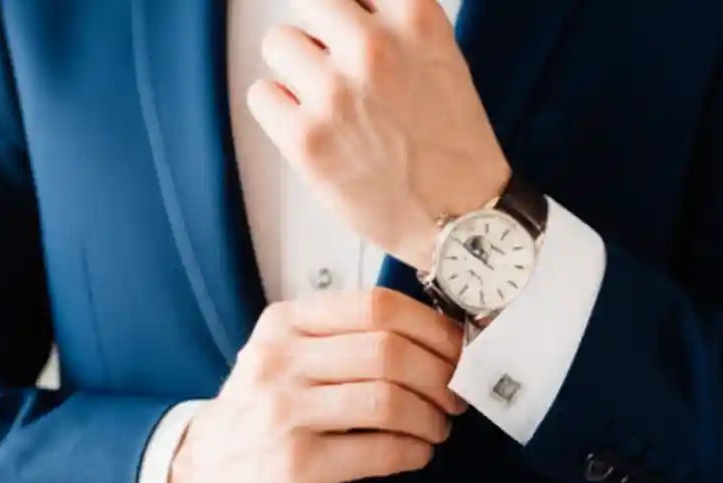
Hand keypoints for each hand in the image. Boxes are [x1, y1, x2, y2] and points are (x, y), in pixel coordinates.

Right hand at [168, 288, 465, 482]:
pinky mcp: (297, 464)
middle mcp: (281, 361)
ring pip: (389, 400)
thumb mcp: (284, 354)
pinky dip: (413, 452)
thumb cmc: (261, 410)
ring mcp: (285, 413)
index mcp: (286, 324)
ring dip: (430, 417)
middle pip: (389, 351)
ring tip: (436, 427)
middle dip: (439, 375)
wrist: (201, 470)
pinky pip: (380, 451)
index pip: (377, 306)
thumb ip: (344, 338)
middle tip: (454, 396)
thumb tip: (436, 339)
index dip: (432, 327)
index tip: (457, 350)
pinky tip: (415, 453)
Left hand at [247, 0, 511, 270]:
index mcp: (415, 18)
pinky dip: (280, 111)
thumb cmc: (454, 147)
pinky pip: (262, 95)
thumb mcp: (441, 57)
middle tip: (335, 63)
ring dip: (296, 70)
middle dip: (319, 30)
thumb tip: (344, 9)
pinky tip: (314, 129)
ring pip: (278, 44)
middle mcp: (373, 48)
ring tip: (330, 103)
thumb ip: (393, 22)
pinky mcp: (306, 138)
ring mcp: (335, 93)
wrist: (461, 221)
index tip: (344, 22)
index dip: (349, 6)